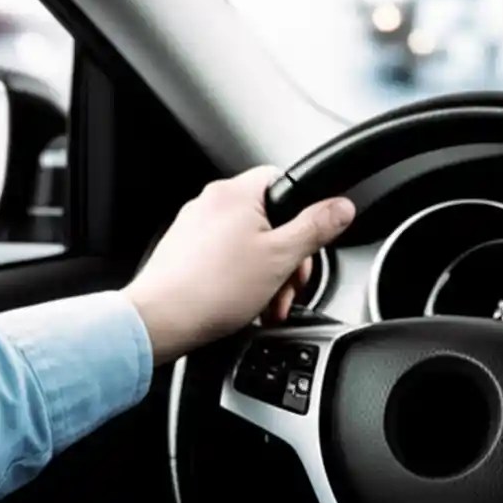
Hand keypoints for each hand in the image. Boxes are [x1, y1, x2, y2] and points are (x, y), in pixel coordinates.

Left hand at [123, 166, 354, 363]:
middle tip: (288, 284)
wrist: (160, 322)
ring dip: (267, 273)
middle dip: (286, 256)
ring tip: (266, 302)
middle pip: (269, 218)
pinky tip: (243, 303)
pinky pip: (225, 257)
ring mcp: (194, 227)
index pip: (282, 180)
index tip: (308, 240)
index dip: (303, 211)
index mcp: (236, 194)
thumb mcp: (282, 258)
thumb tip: (341, 207)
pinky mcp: (184, 251)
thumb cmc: (212, 290)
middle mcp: (211, 203)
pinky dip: (240, 278)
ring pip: (248, 242)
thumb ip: (316, 228)